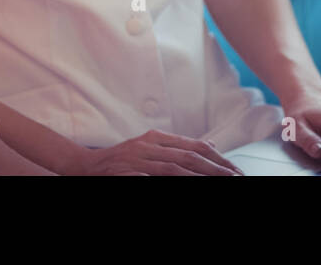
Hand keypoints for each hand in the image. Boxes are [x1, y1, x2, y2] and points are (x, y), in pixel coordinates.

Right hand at [62, 129, 244, 175]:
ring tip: (219, 183)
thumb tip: (210, 143)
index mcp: (156, 137)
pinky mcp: (125, 173)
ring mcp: (136, 160)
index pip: (194, 146)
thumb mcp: (150, 148)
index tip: (235, 170)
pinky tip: (185, 183)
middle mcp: (148, 145)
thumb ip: (178, 146)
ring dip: (199, 177)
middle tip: (235, 178)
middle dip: (215, 169)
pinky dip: (169, 181)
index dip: (217, 158)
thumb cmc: (121, 161)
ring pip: (174, 168)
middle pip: (188, 156)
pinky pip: (150, 178)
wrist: (85, 167)